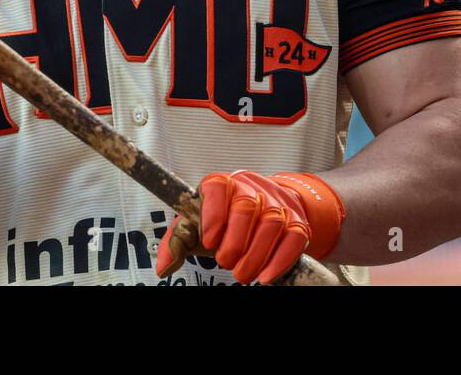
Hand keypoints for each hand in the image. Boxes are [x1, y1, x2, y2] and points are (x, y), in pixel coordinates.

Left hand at [155, 170, 344, 284]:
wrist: (265, 207)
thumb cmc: (225, 217)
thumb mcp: (198, 225)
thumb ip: (179, 241)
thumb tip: (163, 267)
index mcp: (222, 184)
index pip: (217, 187)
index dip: (213, 214)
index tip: (209, 240)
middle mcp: (251, 188)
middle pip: (246, 206)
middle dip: (235, 241)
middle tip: (225, 262)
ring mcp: (277, 203)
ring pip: (271, 223)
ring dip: (255, 255)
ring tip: (243, 274)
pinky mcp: (297, 221)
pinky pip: (293, 238)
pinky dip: (279, 260)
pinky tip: (265, 276)